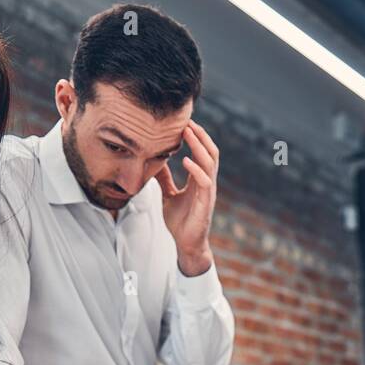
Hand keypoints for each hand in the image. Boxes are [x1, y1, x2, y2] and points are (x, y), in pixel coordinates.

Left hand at [157, 119, 217, 276]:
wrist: (186, 244)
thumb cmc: (180, 221)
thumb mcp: (168, 195)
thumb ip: (164, 180)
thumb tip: (154, 164)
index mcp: (199, 179)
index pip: (203, 152)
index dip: (196, 137)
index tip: (183, 122)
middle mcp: (206, 183)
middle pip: (211, 152)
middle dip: (201, 135)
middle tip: (187, 120)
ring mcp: (208, 192)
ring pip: (210, 162)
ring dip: (200, 146)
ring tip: (188, 133)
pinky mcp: (205, 203)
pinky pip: (204, 182)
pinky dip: (196, 169)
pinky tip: (186, 160)